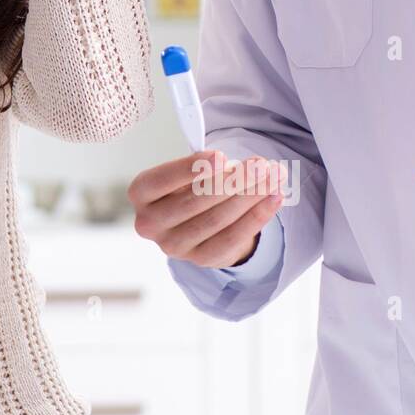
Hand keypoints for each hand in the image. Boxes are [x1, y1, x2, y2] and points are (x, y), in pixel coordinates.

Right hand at [129, 151, 284, 267]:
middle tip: (260, 165)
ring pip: (217, 219)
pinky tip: (273, 198)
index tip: (220, 156)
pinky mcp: (200, 258)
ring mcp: (174, 245)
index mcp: (142, 194)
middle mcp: (151, 223)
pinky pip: (232, 238)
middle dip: (232, 181)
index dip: (189, 169)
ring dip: (250, 196)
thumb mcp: (188, 171)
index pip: (160, 181)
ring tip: (272, 177)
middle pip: (195, 201)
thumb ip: (204, 164)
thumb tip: (238, 163)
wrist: (194, 221)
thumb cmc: (189, 186)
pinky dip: (257, 216)